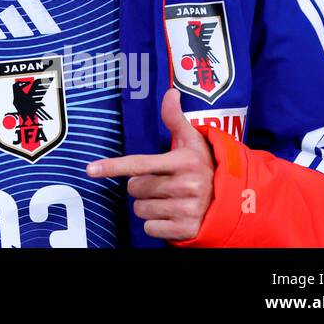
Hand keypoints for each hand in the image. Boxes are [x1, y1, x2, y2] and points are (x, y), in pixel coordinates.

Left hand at [86, 88, 214, 241]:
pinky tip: (172, 216)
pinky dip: (156, 225)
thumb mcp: (193, 142)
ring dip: (149, 206)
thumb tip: (170, 92)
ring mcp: (186, 210)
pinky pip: (150, 229)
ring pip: (140, 210)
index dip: (113, 167)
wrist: (233, 203)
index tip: (90, 170)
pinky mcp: (186, 231)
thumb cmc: (205, 168)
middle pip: (135, 188)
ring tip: (169, 200)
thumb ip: (176, 119)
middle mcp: (186, 186)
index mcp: (184, 162)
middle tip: (162, 184)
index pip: (140, 164)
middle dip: (143, 186)